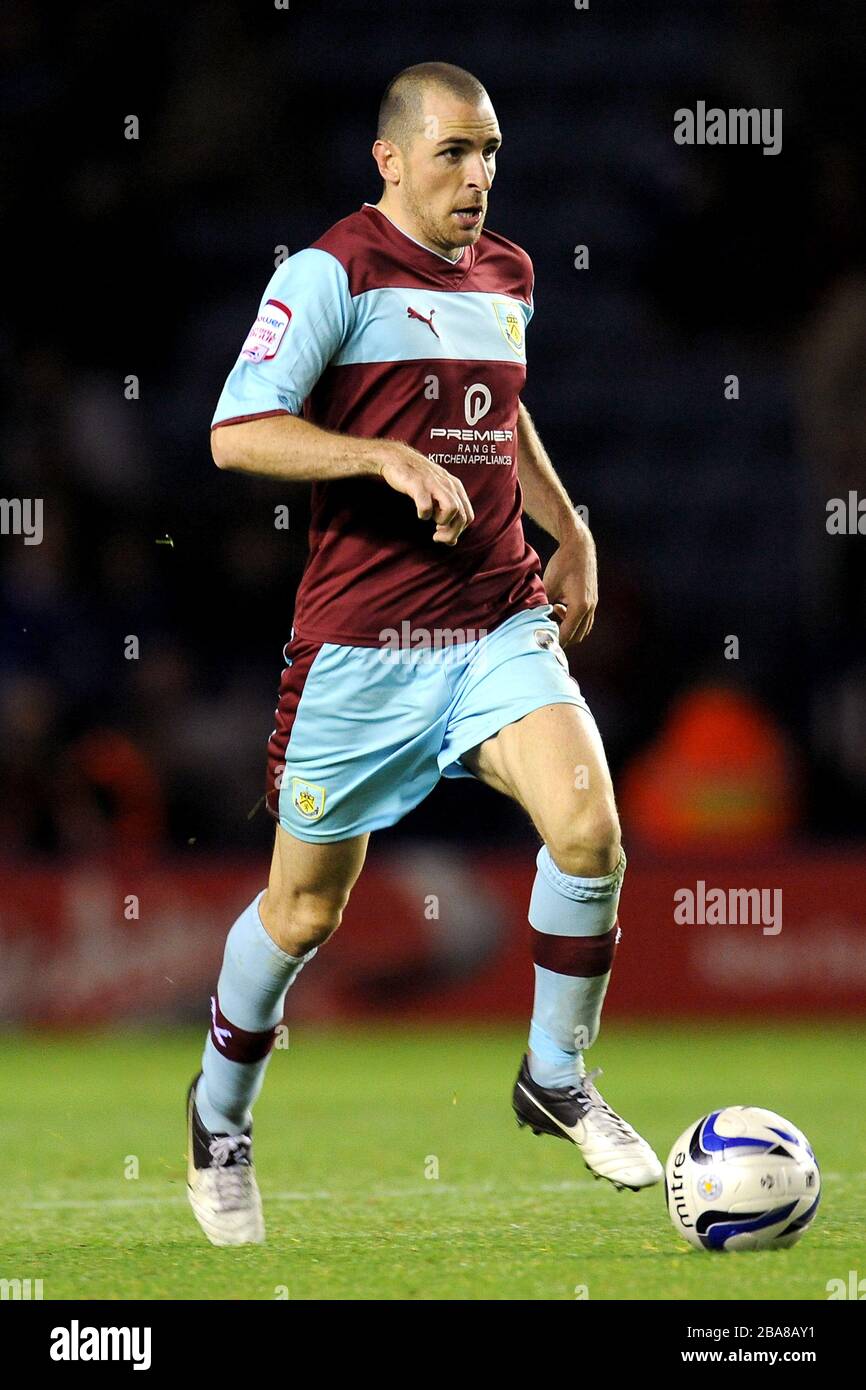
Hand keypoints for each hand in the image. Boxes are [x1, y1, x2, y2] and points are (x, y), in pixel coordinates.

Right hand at [378, 442, 473, 544]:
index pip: (468, 516)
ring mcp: (434, 484)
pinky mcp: (418, 484)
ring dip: (442, 521)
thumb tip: (452, 542)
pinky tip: (419, 513)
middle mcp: (448, 485)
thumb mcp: (437, 495)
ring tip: (431, 520)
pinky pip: (426, 505)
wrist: (397, 458)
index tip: (443, 533)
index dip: (458, 531)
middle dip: (451, 533)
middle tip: (437, 537)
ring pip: (452, 509)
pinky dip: (424, 514)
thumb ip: (448, 515)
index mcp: (455, 487)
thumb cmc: (418, 480)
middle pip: (461, 516)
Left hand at [543, 527, 597, 645]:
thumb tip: (533, 622)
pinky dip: (573, 620)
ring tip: (552, 615)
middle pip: (577, 636)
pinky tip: (559, 606)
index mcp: (580, 607)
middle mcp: (590, 607)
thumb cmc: (563, 564)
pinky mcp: (592, 599)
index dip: (554, 641)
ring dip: (568, 629)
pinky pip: (585, 619)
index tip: (542, 644)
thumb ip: (543, 606)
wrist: (579, 546)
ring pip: (583, 629)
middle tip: (545, 633)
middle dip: (562, 638)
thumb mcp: (548, 586)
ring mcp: (593, 604)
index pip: (567, 634)